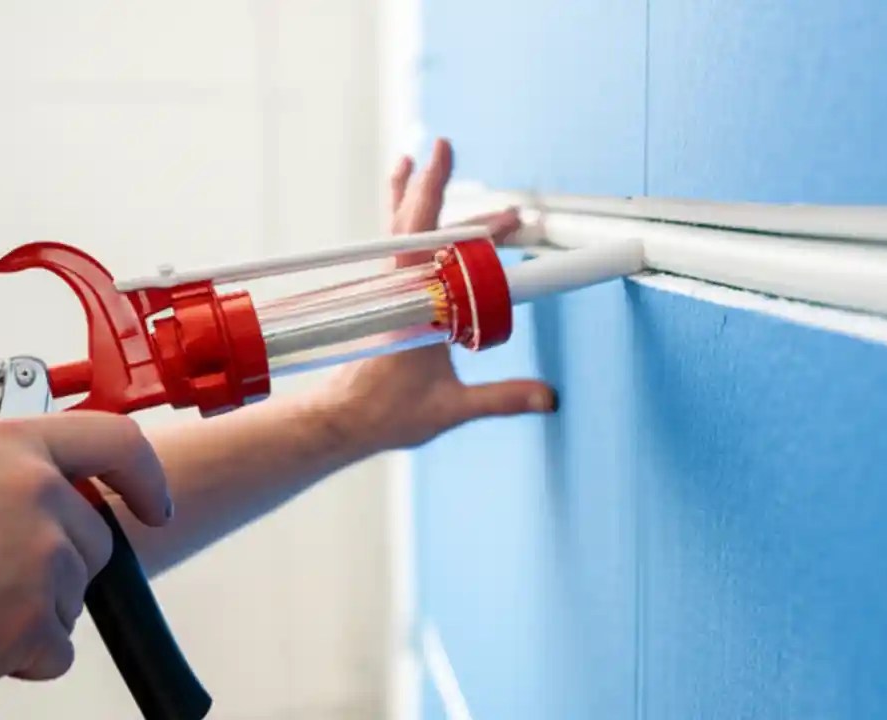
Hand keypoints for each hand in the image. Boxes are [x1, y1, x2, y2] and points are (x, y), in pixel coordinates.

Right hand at [0, 414, 171, 717]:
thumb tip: (12, 494)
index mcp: (11, 446)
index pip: (115, 442)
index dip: (143, 477)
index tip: (154, 503)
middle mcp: (37, 495)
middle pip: (91, 540)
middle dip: (54, 566)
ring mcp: (41, 559)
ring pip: (70, 597)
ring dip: (29, 611)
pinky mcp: (31, 623)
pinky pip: (54, 650)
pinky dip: (20, 657)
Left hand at [313, 138, 556, 451]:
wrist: (340, 421)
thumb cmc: (385, 413)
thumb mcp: (450, 408)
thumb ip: (501, 399)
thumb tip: (546, 397)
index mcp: (414, 305)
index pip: (439, 245)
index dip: (467, 219)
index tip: (490, 201)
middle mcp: (395, 288)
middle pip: (418, 224)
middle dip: (444, 191)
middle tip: (477, 179)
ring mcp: (387, 289)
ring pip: (398, 229)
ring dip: (413, 195)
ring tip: (416, 161)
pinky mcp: (383, 298)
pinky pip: (391, 246)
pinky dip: (401, 218)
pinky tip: (402, 205)